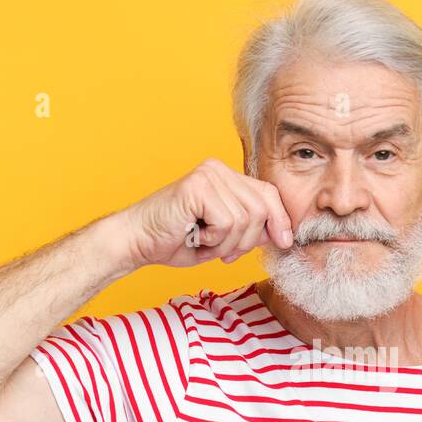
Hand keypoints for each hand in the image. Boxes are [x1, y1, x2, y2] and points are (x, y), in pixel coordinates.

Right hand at [120, 158, 294, 269]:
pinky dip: (214, 240)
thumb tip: (282, 233)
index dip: (281, 220)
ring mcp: (208, 175)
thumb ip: (250, 229)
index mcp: (226, 177)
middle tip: (223, 252)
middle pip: (262, 208)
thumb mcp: (224, 237)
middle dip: (248, 240)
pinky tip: (194, 236)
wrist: (137, 242)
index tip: (284, 242)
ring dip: (227, 243)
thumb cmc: (175, 240)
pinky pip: (227, 222)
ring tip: (203, 242)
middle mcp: (219, 169)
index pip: (269, 193)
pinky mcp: (198, 187)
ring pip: (246, 219)